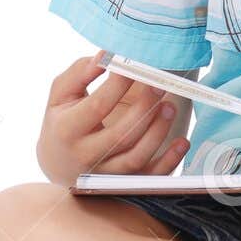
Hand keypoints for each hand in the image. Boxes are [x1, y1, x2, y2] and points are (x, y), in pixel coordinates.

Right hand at [36, 55, 189, 186]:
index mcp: (67, 130)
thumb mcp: (60, 96)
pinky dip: (170, 161)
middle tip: (160, 84)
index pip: (98, 106)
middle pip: (121, 134)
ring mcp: (106, 174)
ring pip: (137, 157)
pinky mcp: (124, 184)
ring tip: (169, 107)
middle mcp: (86, 156)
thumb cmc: (63, 121)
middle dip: (144, 107)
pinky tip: (182, 141)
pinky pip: (150, 178)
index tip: (134, 65)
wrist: (58, 163)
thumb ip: (79, 73)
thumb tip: (106, 56)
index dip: (119, 84)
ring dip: (158, 132)